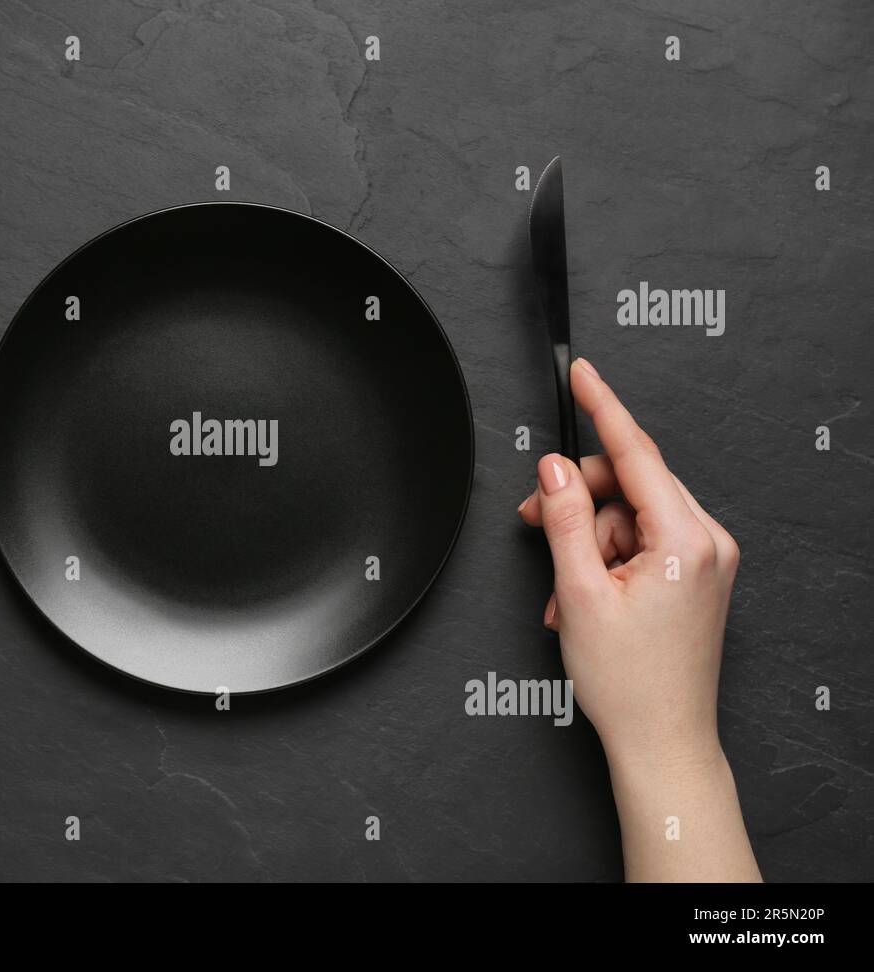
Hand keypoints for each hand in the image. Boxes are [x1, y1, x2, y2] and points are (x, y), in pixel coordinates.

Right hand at [518, 359, 758, 881]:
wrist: (661, 740)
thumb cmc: (627, 682)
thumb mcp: (580, 592)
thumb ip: (564, 519)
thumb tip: (556, 468)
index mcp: (685, 540)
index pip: (636, 454)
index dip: (602, 408)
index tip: (583, 373)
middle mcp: (706, 542)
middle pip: (628, 484)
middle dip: (577, 501)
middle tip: (535, 523)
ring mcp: (706, 559)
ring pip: (629, 514)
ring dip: (588, 543)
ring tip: (570, 595)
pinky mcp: (697, 574)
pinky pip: (642, 540)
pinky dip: (607, 559)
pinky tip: (589, 597)